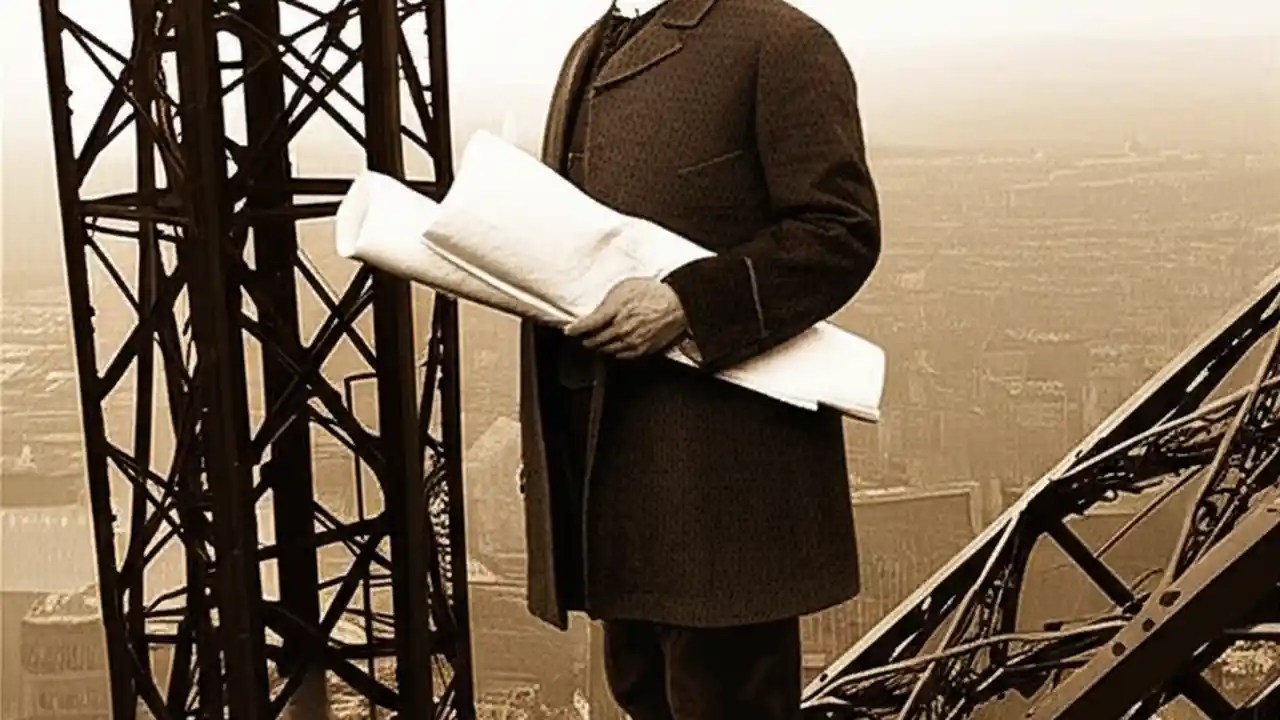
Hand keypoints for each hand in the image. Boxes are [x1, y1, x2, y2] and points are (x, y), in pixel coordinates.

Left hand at [565, 278, 687, 358]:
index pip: (588, 324)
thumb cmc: (653, 291)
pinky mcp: (643, 349)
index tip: (568, 331)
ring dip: (598, 347)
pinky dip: (614, 353)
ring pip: (607, 349)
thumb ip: (608, 301)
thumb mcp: (625, 287)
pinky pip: (622, 356)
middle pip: (595, 340)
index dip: (575, 329)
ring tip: (595, 343)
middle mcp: (621, 329)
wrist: (678, 302)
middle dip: (586, 339)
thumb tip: (596, 312)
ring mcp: (632, 341)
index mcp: (615, 311)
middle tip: (581, 337)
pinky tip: (612, 349)